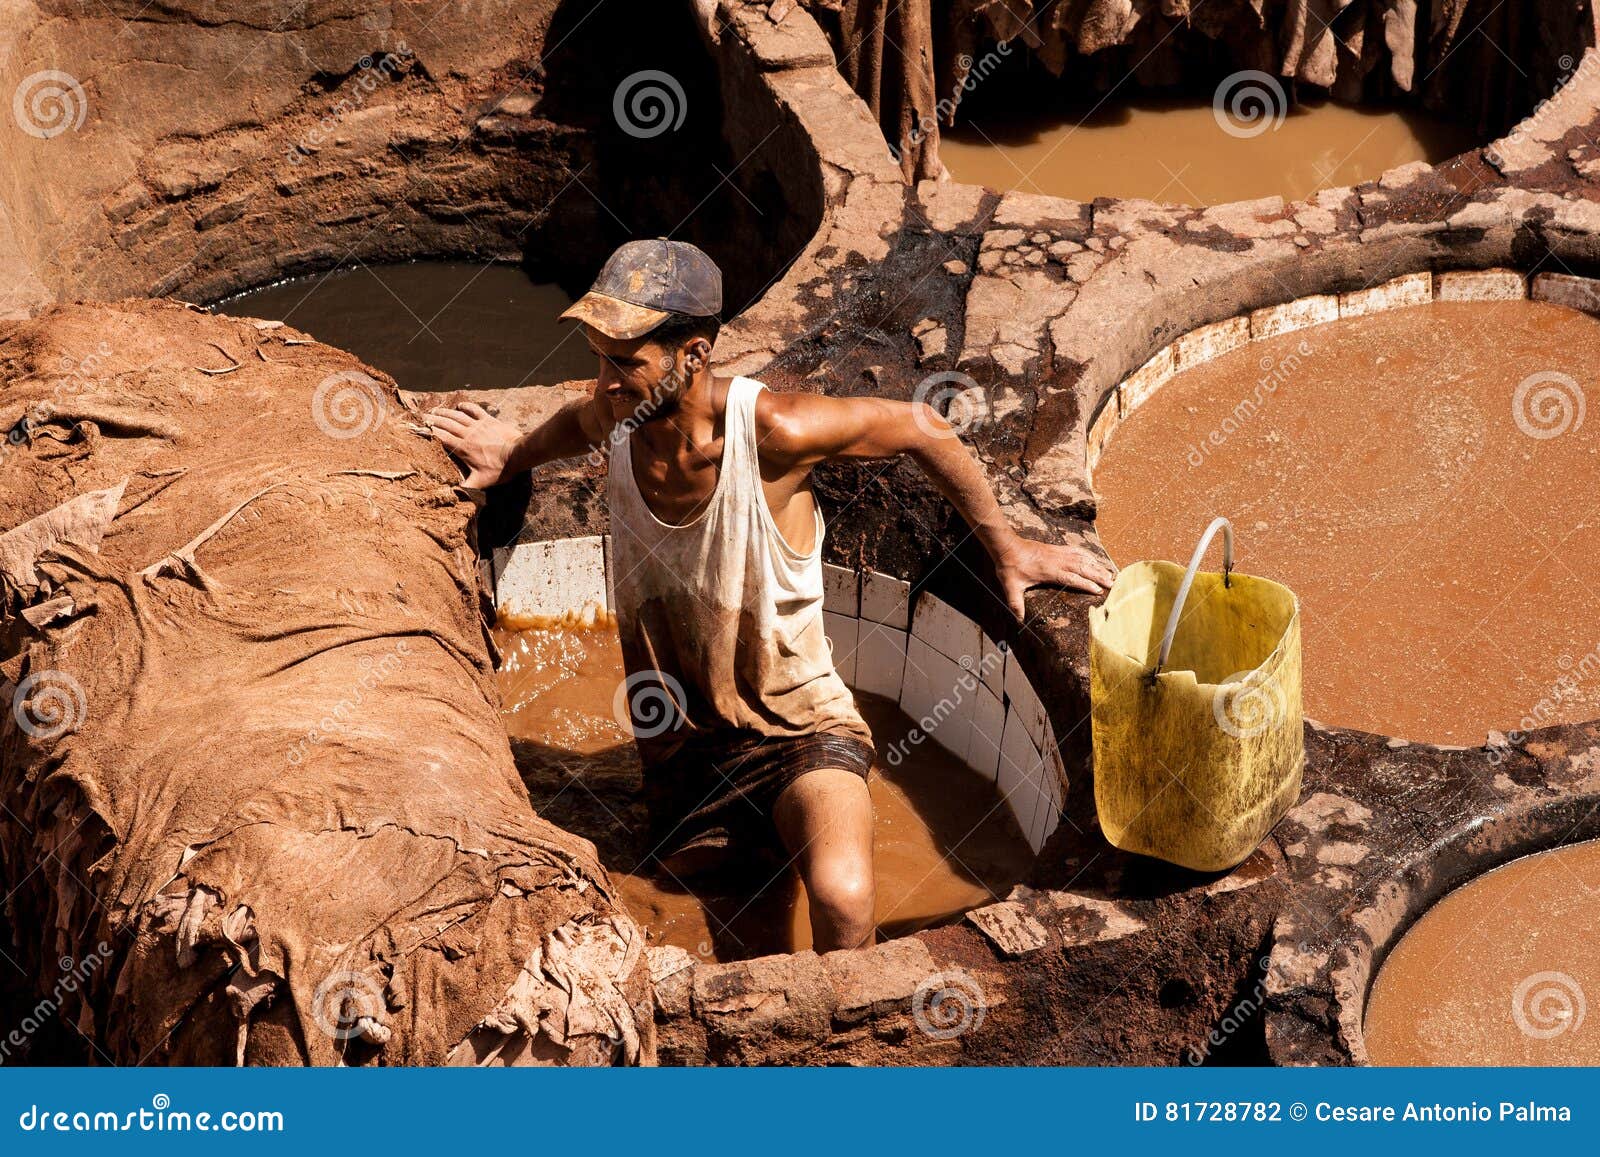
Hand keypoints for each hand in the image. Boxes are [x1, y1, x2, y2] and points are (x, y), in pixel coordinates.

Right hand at [426, 402, 521, 488]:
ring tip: (435, 410)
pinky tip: (460, 405)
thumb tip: (453, 494)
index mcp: (463, 447)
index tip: (418, 429)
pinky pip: (475, 410)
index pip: (441, 437)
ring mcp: (478, 425)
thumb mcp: (482, 482)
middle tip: (422, 417)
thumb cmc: (500, 469)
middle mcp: (467, 434)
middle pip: (446, 424)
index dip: (428, 432)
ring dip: (445, 412)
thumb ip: (467, 488)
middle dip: (432, 420)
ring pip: (457, 416)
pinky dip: (466, 406)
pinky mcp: (489, 420)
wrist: (519, 454)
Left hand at [993, 536, 1117, 618]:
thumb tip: (1018, 621)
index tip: (1099, 590)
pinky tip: (1095, 559)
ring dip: (1097, 565)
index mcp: (1049, 571)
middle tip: (1112, 583)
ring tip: (1110, 573)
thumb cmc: (1010, 567)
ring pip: (1082, 558)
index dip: (1086, 584)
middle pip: (1083, 567)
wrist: (1007, 546)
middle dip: (1098, 575)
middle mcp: (1057, 561)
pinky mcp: (1057, 548)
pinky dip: (1088, 555)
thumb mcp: (1011, 587)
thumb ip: (1016, 604)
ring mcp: (1058, 553)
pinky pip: (1076, 551)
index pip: (1072, 578)